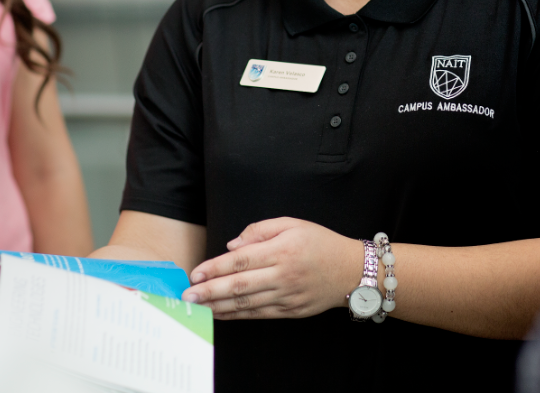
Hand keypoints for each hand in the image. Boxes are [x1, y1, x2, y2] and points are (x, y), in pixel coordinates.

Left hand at [182, 218, 361, 319]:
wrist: (351, 271)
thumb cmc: (321, 243)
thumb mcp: (293, 224)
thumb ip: (260, 229)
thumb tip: (232, 246)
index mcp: (282, 250)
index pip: (241, 260)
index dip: (215, 267)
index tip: (196, 273)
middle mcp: (283, 275)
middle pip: (239, 284)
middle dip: (209, 290)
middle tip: (187, 295)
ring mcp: (286, 295)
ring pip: (246, 303)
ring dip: (218, 306)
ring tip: (198, 306)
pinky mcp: (290, 310)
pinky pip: (258, 314)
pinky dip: (237, 315)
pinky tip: (221, 313)